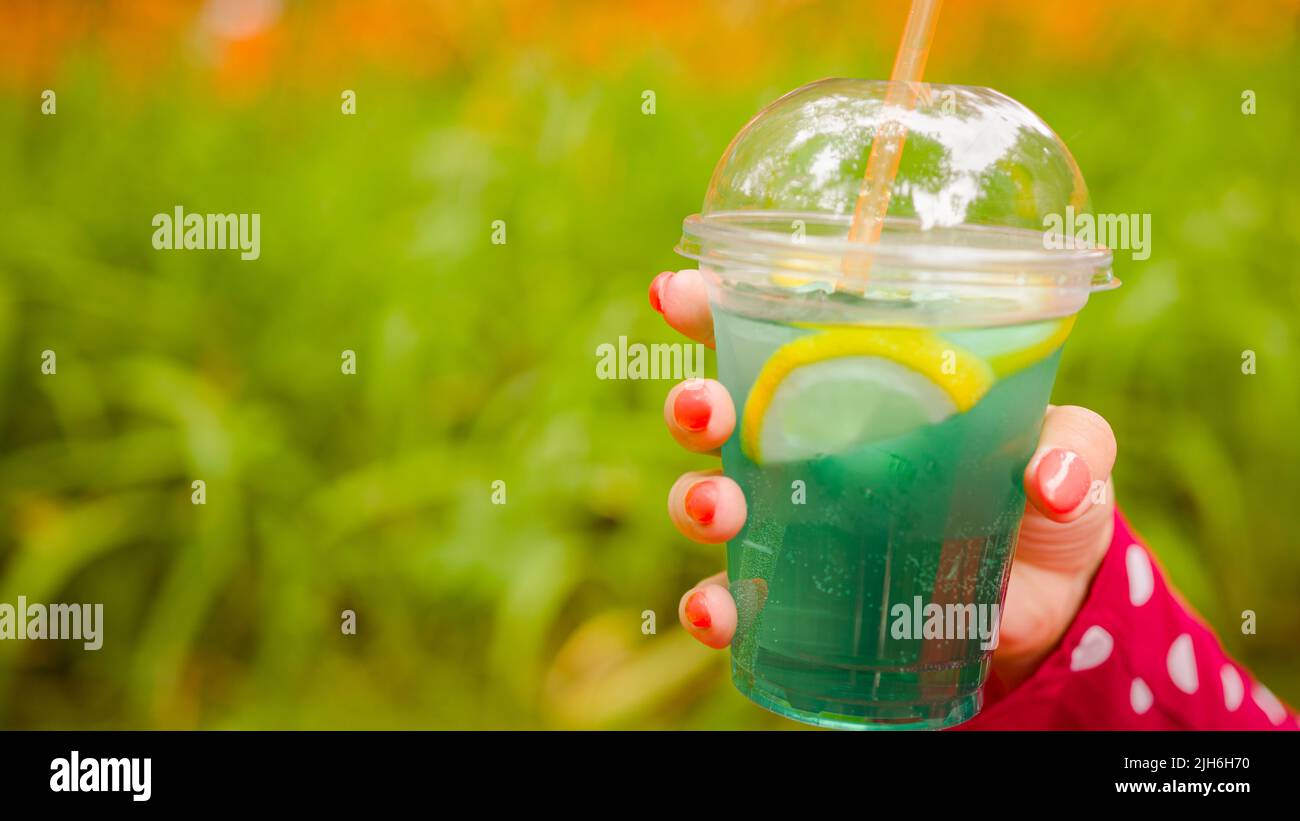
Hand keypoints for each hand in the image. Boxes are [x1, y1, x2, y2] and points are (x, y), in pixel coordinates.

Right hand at [650, 269, 1118, 686]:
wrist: (1046, 601)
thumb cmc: (1046, 497)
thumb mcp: (1076, 451)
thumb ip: (1076, 447)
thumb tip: (1047, 479)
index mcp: (858, 384)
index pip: (770, 330)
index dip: (712, 307)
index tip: (680, 294)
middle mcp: (807, 446)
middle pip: (719, 413)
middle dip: (694, 405)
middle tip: (705, 410)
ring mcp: (798, 521)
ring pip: (711, 499)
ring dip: (695, 500)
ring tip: (719, 508)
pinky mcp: (802, 594)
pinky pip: (736, 598)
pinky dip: (714, 607)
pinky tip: (722, 614)